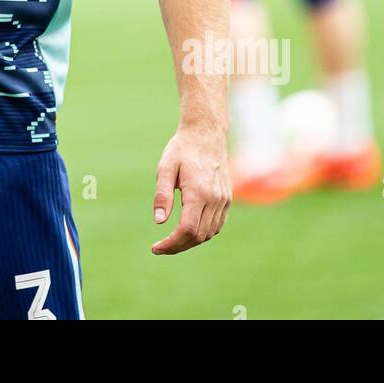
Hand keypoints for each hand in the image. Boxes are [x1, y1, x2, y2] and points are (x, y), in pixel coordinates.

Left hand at [151, 122, 230, 254]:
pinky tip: (189, 231)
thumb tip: (159, 222)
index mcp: (198, 192)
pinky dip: (203, 234)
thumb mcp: (166, 168)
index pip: (187, 230)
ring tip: (172, 240)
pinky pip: (217, 225)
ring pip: (209, 233)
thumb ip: (162, 195)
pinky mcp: (227, 199)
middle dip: (178, 246)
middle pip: (198, 236)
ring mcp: (224, 200)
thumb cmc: (182, 149)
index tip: (156, 248)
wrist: (206, 134)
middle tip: (160, 247)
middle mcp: (214, 199)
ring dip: (190, 242)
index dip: (171, 244)